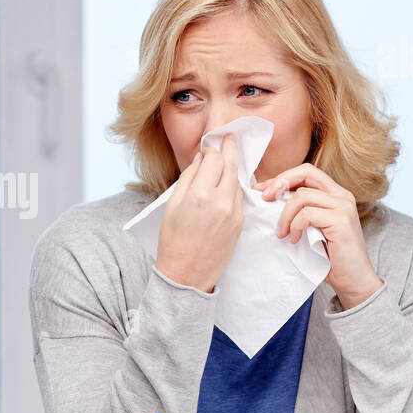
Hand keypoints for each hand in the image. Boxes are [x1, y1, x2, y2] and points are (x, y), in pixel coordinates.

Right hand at [154, 134, 242, 293]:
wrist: (187, 274)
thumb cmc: (173, 241)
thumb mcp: (172, 206)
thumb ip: (187, 179)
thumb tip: (200, 160)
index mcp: (198, 195)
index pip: (213, 159)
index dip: (211, 150)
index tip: (208, 148)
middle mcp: (219, 201)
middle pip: (230, 165)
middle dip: (229, 149)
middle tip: (229, 138)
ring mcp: (233, 213)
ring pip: (237, 180)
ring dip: (232, 169)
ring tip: (227, 160)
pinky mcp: (240, 223)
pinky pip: (239, 198)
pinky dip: (233, 188)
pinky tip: (226, 186)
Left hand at [251, 163, 382, 309]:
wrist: (353, 280)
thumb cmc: (328, 257)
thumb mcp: (310, 228)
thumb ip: (298, 210)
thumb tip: (267, 198)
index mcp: (335, 194)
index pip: (306, 172)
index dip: (282, 177)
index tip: (261, 189)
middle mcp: (342, 196)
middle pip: (306, 172)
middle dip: (280, 183)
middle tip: (264, 200)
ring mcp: (344, 207)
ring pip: (302, 195)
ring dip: (285, 215)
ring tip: (282, 233)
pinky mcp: (341, 221)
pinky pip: (307, 214)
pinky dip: (295, 226)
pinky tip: (295, 240)